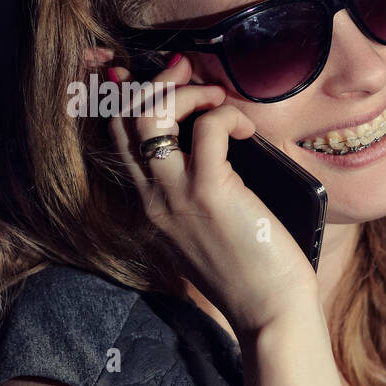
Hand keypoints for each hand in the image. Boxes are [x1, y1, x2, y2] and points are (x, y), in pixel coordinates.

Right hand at [98, 50, 318, 333]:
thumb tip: (224, 146)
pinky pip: (206, 128)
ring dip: (188, 91)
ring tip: (218, 99)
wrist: (270, 313)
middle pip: (123, 118)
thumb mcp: (213, 231)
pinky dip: (227, 114)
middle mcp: (152, 199)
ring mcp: (175, 195)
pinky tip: (246, 129)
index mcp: (150, 207)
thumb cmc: (255, 273)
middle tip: (191, 72)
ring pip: (151, 114)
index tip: (156, 76)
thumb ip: (204, 194)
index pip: (116, 139)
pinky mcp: (210, 193)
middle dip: (156, 81)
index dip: (127, 98)